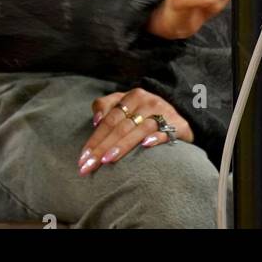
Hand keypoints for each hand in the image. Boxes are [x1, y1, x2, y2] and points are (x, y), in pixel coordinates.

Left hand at [77, 89, 192, 175]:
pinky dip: (155, 138)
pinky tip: (145, 146)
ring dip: (123, 145)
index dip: (95, 138)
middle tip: (89, 165)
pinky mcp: (177, 125)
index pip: (109, 119)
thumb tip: (95, 120)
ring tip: (107, 160)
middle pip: (121, 126)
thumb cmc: (144, 113)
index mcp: (132, 96)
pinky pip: (165, 132)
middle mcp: (147, 102)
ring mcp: (163, 112)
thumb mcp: (126, 104)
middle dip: (102, 147)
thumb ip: (107, 106)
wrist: (179, 115)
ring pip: (139, 129)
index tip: (82, 157)